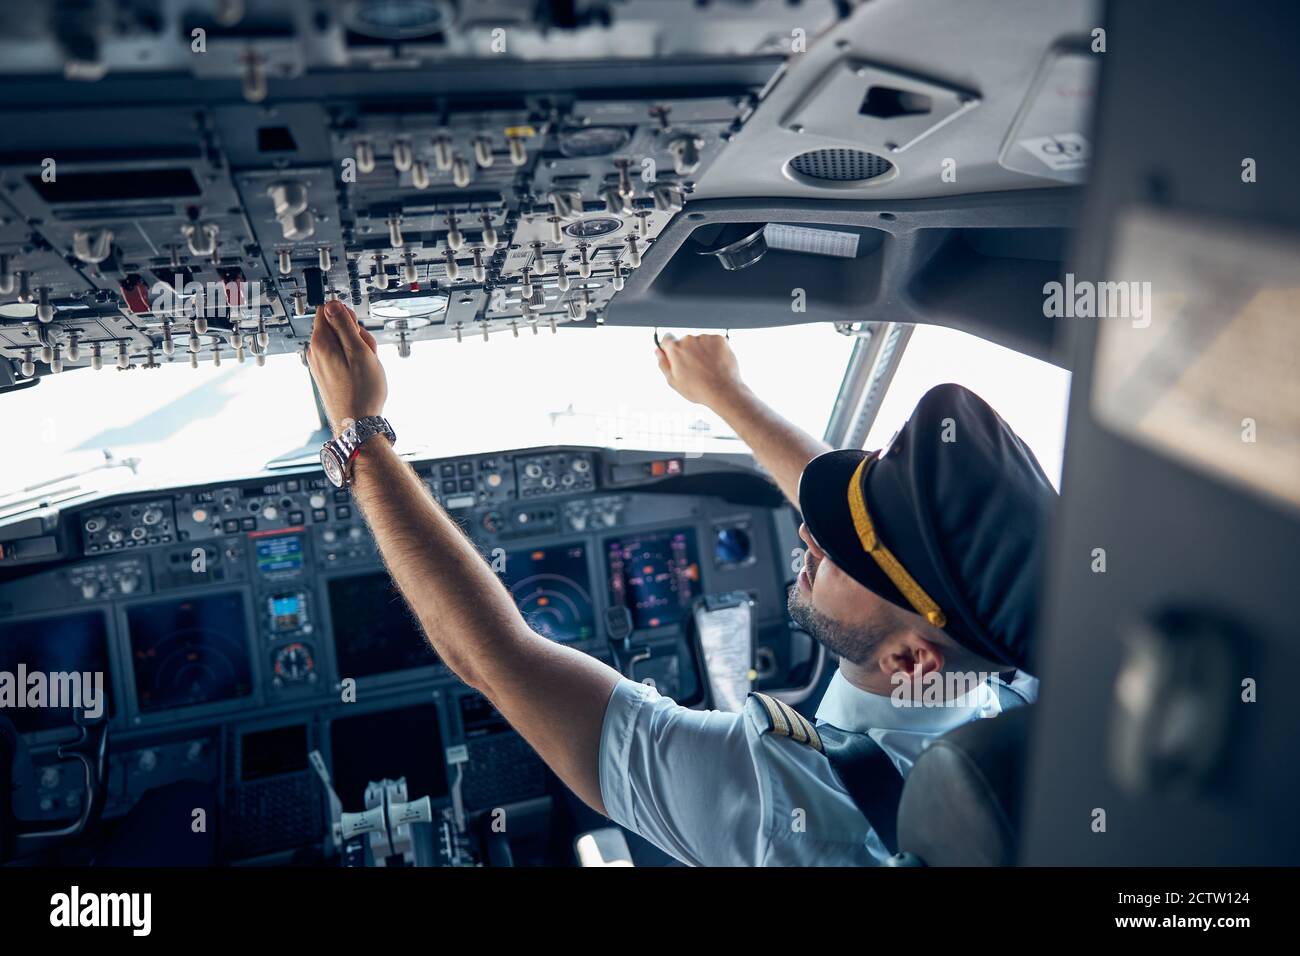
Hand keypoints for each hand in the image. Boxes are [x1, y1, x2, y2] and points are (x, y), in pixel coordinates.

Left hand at [306, 301, 387, 433]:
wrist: (357, 424)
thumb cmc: (362, 391)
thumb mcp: (360, 352)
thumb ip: (345, 325)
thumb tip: (331, 304)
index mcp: (321, 343)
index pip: (327, 309)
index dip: (347, 315)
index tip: (358, 329)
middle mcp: (316, 353)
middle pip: (335, 327)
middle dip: (355, 333)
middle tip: (367, 351)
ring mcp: (320, 365)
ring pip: (341, 343)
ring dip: (357, 349)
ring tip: (366, 366)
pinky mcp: (327, 375)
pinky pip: (341, 358)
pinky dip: (353, 361)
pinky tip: (362, 374)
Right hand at [655, 333, 745, 407]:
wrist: (723, 391)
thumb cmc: (698, 389)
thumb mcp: (673, 381)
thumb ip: (663, 363)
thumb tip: (658, 351)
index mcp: (675, 348)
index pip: (667, 338)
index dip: (670, 348)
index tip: (676, 356)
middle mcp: (689, 339)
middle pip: (685, 341)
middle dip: (688, 351)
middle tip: (695, 369)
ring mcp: (705, 338)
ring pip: (700, 342)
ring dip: (702, 351)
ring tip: (708, 368)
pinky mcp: (719, 339)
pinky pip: (714, 342)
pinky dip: (715, 350)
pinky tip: (716, 364)